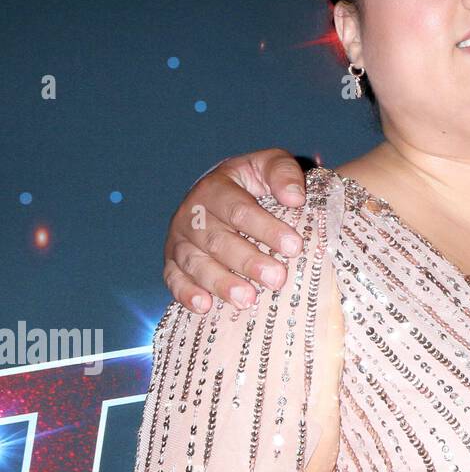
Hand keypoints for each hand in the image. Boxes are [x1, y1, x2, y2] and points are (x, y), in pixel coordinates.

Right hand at [162, 149, 307, 313]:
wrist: (221, 189)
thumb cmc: (252, 181)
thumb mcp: (268, 164)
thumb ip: (283, 173)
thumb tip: (295, 198)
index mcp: (216, 187)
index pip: (240, 210)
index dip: (267, 229)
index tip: (294, 247)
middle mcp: (192, 213)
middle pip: (218, 241)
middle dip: (248, 261)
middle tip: (277, 278)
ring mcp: (179, 239)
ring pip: (196, 262)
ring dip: (221, 283)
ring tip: (248, 299)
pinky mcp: (172, 260)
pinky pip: (173, 278)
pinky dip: (186, 293)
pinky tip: (205, 307)